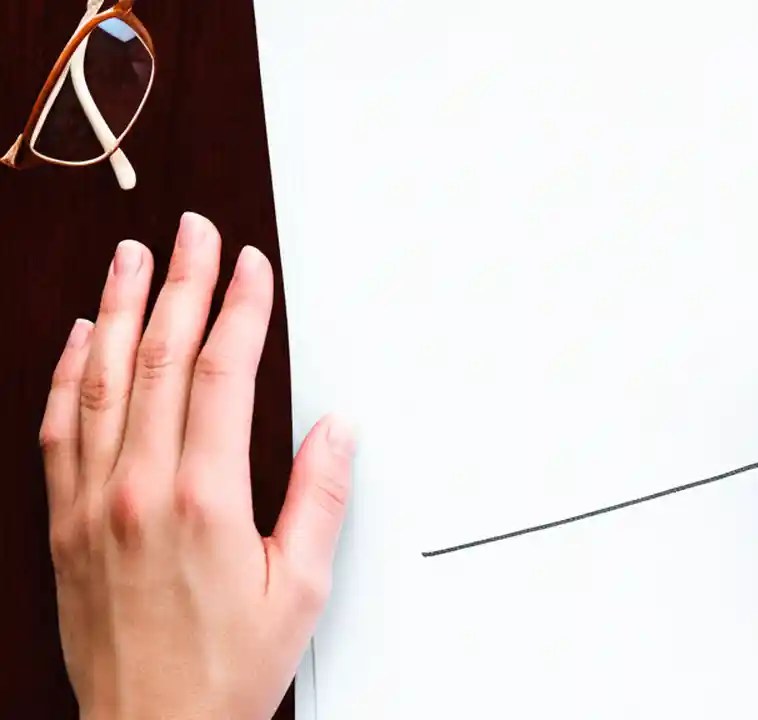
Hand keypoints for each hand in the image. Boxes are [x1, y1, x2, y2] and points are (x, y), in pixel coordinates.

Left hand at [40, 213, 353, 719]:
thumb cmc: (227, 669)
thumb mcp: (300, 589)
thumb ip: (319, 499)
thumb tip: (336, 430)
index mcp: (204, 502)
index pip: (224, 375)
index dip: (240, 309)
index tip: (251, 268)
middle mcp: (139, 491)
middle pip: (161, 360)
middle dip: (181, 285)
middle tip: (194, 232)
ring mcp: (93, 503)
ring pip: (101, 381)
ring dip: (119, 310)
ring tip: (132, 257)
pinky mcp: (66, 523)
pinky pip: (59, 430)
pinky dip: (67, 374)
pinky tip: (82, 336)